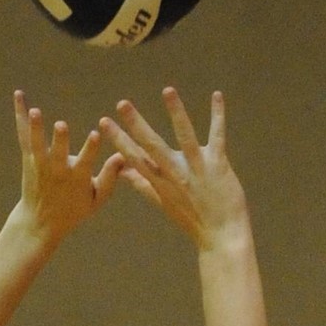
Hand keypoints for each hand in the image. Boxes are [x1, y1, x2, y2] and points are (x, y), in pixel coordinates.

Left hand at [14, 90, 120, 244]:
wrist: (38, 223)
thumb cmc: (73, 210)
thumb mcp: (95, 201)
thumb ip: (110, 178)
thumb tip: (123, 156)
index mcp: (76, 179)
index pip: (85, 161)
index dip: (90, 148)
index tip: (95, 133)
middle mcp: (57, 171)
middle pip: (58, 154)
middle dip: (60, 140)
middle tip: (61, 125)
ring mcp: (40, 164)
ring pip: (37, 145)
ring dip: (36, 127)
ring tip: (34, 110)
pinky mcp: (28, 159)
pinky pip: (24, 135)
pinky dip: (21, 115)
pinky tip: (19, 94)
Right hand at [99, 88, 248, 249]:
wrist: (221, 235)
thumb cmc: (193, 219)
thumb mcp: (164, 203)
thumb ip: (143, 185)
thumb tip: (124, 173)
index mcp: (160, 183)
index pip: (134, 158)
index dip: (118, 140)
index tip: (104, 123)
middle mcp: (175, 175)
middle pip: (152, 146)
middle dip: (136, 124)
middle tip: (122, 103)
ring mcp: (197, 169)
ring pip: (184, 136)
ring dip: (176, 112)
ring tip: (167, 90)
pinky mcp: (218, 165)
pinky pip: (217, 136)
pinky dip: (217, 115)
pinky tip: (216, 95)